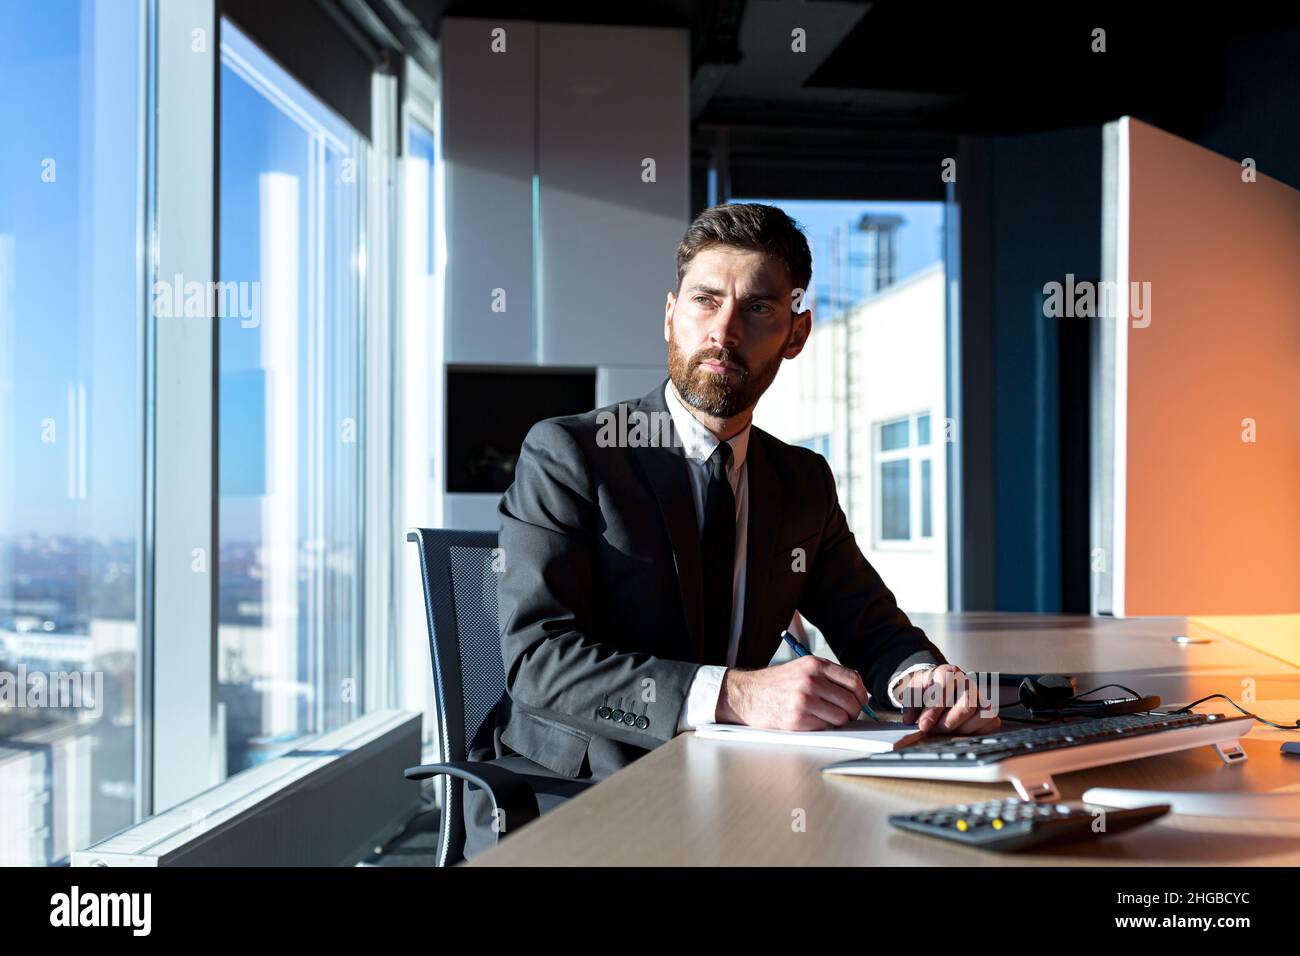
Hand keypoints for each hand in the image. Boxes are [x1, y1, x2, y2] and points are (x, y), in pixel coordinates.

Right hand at [716, 656, 870, 729]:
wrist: (747, 694)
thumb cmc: (776, 683)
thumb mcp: (802, 668)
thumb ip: (828, 674)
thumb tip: (857, 689)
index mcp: (814, 664)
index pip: (853, 680)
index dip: (862, 694)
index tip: (861, 701)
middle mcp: (810, 680)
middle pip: (850, 701)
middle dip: (853, 712)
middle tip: (847, 714)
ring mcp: (803, 700)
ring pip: (841, 717)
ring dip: (838, 721)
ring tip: (827, 717)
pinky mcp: (797, 719)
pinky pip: (824, 727)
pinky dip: (821, 726)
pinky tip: (810, 720)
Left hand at [898, 663, 999, 734]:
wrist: (936, 687)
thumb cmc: (926, 690)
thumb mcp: (913, 692)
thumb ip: (910, 704)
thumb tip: (910, 720)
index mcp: (947, 672)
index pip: (946, 689)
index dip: (934, 710)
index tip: (924, 725)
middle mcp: (967, 682)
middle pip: (967, 704)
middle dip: (949, 723)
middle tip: (935, 732)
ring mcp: (979, 695)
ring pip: (982, 714)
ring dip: (963, 729)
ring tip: (946, 734)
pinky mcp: (987, 709)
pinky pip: (991, 722)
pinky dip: (978, 731)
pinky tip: (961, 734)